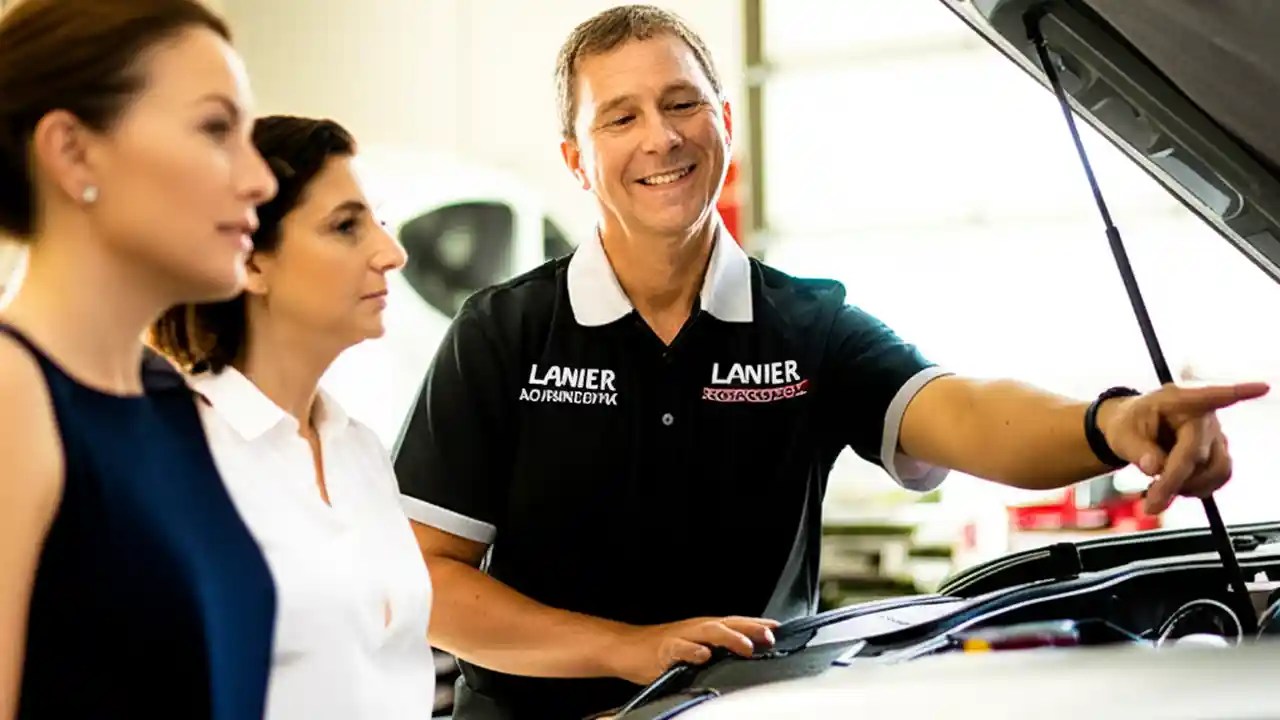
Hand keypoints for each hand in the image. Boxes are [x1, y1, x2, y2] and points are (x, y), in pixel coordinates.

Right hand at [611, 615, 779, 684]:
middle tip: (771, 636)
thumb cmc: (663, 650)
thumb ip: (716, 650)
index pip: (736, 623)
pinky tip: (704, 656)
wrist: (626, 648)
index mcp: (705, 629)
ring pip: (708, 632)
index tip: (780, 628)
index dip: (757, 624)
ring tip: (747, 646)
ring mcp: (680, 637)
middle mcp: (696, 629)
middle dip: (750, 628)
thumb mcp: (694, 648)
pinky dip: (692, 652)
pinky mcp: (663, 650)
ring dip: (729, 637)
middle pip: (727, 623)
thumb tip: (745, 654)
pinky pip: (680, 649)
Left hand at [1098, 382, 1268, 513]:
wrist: (1132, 431)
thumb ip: (1137, 450)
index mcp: (1179, 400)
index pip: (1210, 396)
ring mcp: (1215, 436)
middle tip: (1151, 504)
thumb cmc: (1129, 426)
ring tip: (1160, 490)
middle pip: (1198, 453)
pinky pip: (1218, 478)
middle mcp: (1204, 417)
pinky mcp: (1218, 454)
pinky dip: (1197, 489)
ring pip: (1215, 470)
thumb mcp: (1121, 434)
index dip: (1239, 392)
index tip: (1263, 387)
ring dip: (1188, 487)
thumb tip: (1155, 468)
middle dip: (1174, 481)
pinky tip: (1175, 487)